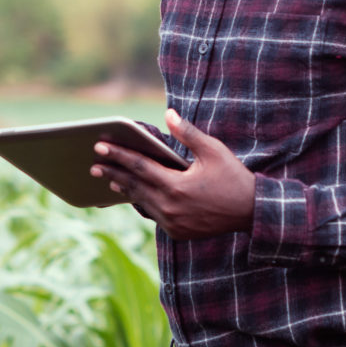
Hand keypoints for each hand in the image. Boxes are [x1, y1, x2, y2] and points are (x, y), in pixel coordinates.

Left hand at [91, 109, 255, 238]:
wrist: (252, 212)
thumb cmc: (233, 177)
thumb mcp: (213, 150)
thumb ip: (187, 133)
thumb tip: (168, 113)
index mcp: (176, 186)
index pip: (138, 166)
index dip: (118, 155)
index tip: (100, 146)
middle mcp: (170, 207)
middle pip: (133, 186)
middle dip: (112, 173)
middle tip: (93, 165)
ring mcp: (172, 223)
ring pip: (141, 202)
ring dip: (124, 189)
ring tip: (109, 179)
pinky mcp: (177, 232)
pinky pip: (153, 215)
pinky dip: (142, 202)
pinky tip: (134, 194)